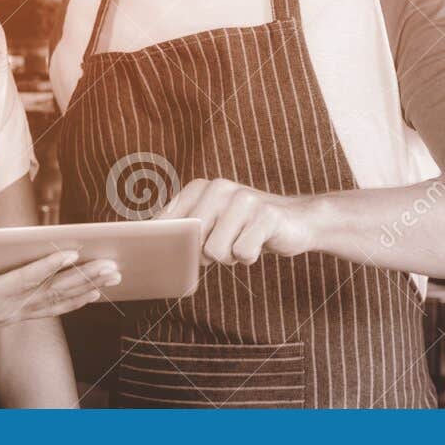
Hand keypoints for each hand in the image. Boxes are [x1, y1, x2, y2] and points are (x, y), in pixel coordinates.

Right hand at [0, 252, 118, 360]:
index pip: (23, 280)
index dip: (47, 266)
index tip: (70, 253)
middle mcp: (7, 308)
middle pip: (51, 291)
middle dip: (83, 277)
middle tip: (111, 266)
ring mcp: (14, 315)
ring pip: (58, 301)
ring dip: (88, 288)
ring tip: (114, 276)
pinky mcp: (16, 317)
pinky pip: (52, 309)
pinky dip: (75, 301)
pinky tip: (95, 294)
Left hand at [162, 179, 319, 265]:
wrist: (295, 220)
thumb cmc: (243, 226)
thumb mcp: (210, 221)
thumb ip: (182, 227)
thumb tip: (149, 243)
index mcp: (200, 187)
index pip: (168, 223)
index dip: (171, 245)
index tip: (173, 253)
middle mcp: (219, 188)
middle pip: (192, 242)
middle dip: (206, 253)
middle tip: (225, 243)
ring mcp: (243, 199)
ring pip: (215, 251)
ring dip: (230, 256)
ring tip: (242, 241)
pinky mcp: (266, 215)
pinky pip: (243, 253)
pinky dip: (249, 257)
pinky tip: (258, 242)